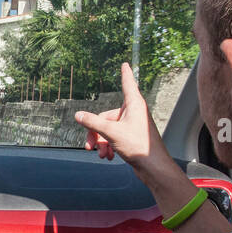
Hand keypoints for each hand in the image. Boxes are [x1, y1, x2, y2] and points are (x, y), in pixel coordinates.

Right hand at [75, 63, 171, 181]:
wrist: (152, 167)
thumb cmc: (139, 146)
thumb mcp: (111, 133)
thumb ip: (93, 123)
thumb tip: (79, 115)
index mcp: (133, 104)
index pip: (127, 84)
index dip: (125, 74)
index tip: (125, 64)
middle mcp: (133, 113)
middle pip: (106, 116)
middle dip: (97, 133)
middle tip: (90, 146)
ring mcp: (132, 125)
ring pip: (108, 129)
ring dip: (102, 143)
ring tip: (102, 154)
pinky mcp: (131, 137)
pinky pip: (114, 137)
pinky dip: (109, 146)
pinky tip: (108, 156)